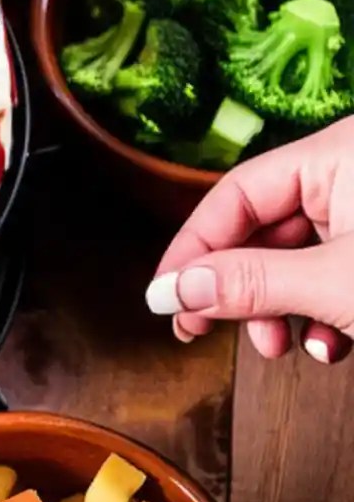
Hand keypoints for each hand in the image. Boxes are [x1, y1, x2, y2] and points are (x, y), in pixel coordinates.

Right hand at [146, 117, 353, 363]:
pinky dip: (319, 310)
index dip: (194, 248)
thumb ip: (251, 283)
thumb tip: (173, 289)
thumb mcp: (338, 285)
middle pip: (261, 228)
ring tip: (280, 347)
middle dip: (240, 289)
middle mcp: (350, 172)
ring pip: (295, 256)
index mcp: (339, 154)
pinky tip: (328, 343)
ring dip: (278, 309)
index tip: (166, 294)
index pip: (235, 194)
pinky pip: (332, 270)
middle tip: (203, 327)